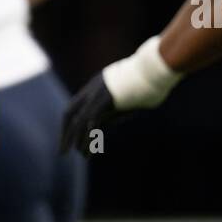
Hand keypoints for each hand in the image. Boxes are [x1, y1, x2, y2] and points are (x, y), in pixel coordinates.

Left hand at [61, 36, 181, 155]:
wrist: (158, 66)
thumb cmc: (150, 81)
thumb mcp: (128, 98)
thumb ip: (115, 110)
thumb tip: (107, 123)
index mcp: (96, 84)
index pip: (76, 107)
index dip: (71, 124)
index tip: (70, 138)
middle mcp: (93, 87)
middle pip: (70, 112)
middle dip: (66, 133)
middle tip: (63, 151)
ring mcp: (98, 91)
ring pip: (80, 120)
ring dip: (78, 139)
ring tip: (82, 155)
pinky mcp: (107, 97)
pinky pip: (93, 120)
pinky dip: (90, 135)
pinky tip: (90, 147)